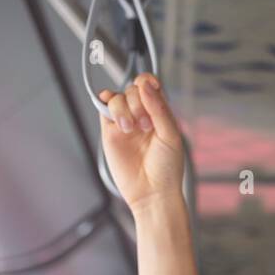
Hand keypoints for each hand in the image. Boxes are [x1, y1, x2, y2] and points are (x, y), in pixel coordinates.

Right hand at [98, 74, 184, 213]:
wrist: (152, 193)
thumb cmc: (167, 169)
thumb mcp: (171, 136)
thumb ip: (159, 108)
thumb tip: (145, 85)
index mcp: (160, 113)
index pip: (150, 85)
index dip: (147, 82)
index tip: (149, 89)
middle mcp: (142, 115)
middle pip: (132, 89)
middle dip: (137, 103)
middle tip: (144, 126)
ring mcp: (125, 122)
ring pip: (117, 97)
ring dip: (123, 108)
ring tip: (130, 129)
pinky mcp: (110, 132)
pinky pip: (103, 108)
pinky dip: (106, 105)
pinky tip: (117, 120)